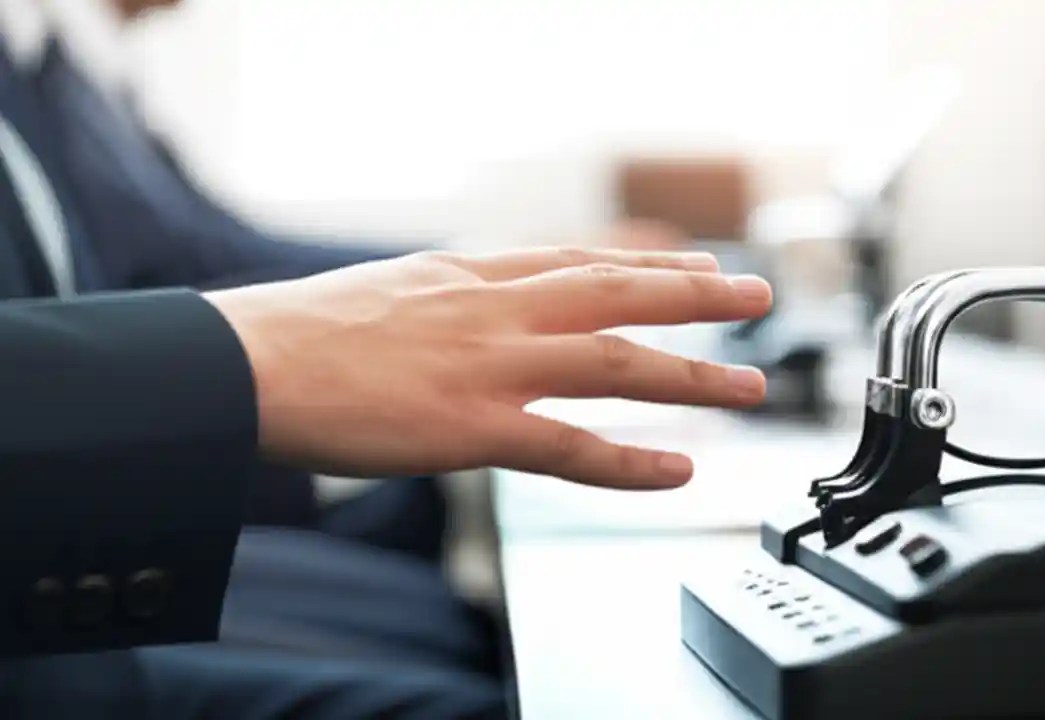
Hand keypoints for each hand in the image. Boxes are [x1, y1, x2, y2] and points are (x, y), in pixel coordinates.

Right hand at [206, 248, 771, 488]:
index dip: (645, 259)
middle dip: (695, 294)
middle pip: (618, 292)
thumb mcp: (393, 288)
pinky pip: (569, 447)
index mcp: (472, 276)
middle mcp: (494, 310)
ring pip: (615, 363)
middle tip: (754, 295)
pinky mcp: (471, 427)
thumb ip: (451, 295)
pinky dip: (630, 461)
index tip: (691, 258)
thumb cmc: (302, 332)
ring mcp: (489, 366)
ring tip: (748, 384)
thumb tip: (479, 304)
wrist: (245, 362)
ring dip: (690, 375)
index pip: (579, 259)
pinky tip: (678, 468)